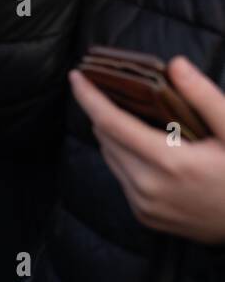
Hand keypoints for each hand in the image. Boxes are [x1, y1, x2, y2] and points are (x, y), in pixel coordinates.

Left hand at [70, 56, 224, 244]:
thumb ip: (204, 97)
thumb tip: (176, 64)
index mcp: (169, 162)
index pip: (111, 123)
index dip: (89, 97)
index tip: (76, 76)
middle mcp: (149, 187)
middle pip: (106, 139)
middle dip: (104, 112)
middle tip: (114, 93)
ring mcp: (145, 205)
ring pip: (110, 158)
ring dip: (113, 136)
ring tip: (132, 119)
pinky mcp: (145, 217)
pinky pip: (121, 178)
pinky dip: (124, 159)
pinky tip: (144, 149)